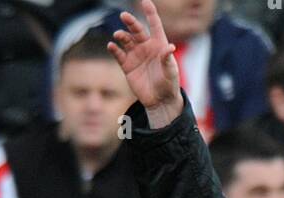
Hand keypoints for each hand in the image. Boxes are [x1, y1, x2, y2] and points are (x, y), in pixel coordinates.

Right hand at [108, 0, 180, 123]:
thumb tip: (170, 47)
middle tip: (124, 16)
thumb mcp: (171, 73)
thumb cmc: (169, 85)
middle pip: (136, 29)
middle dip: (130, 22)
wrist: (160, 101)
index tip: (145, 2)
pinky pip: (118, 54)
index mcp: (159, 44)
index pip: (154, 25)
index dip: (150, 13)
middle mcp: (146, 46)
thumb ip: (168, 60)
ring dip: (121, 35)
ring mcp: (135, 55)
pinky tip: (111, 46)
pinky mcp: (127, 65)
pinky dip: (114, 49)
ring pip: (126, 40)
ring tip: (118, 35)